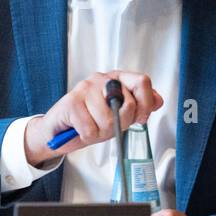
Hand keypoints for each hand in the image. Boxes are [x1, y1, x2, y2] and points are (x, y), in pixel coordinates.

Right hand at [23, 70, 162, 166]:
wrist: (58, 131)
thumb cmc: (89, 122)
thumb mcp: (118, 116)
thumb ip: (138, 107)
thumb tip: (158, 100)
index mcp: (116, 79)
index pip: (142, 82)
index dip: (145, 103)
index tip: (139, 118)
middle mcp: (102, 80)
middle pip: (128, 104)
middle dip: (119, 124)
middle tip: (106, 126)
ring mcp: (85, 88)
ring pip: (108, 120)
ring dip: (100, 133)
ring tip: (90, 127)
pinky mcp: (72, 102)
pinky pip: (90, 129)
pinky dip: (86, 136)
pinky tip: (80, 129)